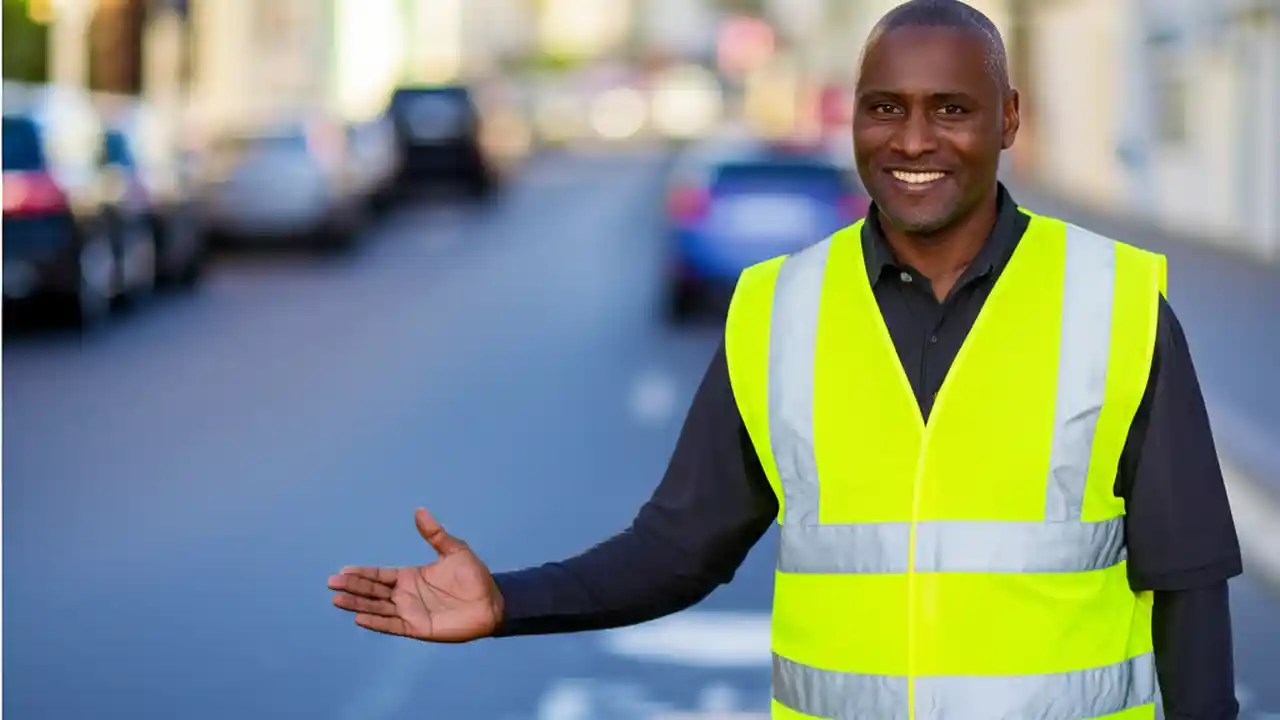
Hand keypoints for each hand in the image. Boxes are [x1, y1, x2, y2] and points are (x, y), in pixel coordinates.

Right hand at [328, 508, 503, 641]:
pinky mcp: (417, 627)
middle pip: (373, 590)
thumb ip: (435, 534)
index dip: (362, 572)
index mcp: (411, 576)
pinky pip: (392, 625)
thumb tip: (419, 510)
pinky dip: (376, 622)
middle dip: (353, 586)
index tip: (343, 569)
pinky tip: (359, 618)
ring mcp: (410, 612)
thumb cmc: (474, 577)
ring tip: (337, 599)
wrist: (491, 602)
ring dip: (357, 604)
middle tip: (331, 582)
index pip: (380, 574)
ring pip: (377, 607)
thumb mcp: (454, 550)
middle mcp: (405, 595)